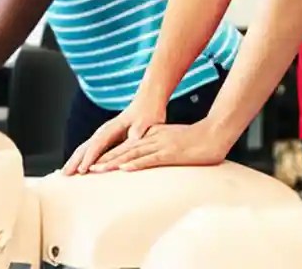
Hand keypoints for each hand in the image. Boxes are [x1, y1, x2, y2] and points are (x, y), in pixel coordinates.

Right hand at [63, 96, 165, 174]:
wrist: (148, 102)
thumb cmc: (148, 115)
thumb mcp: (144, 127)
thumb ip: (135, 137)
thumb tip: (130, 144)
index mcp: (112, 128)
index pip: (97, 144)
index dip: (89, 158)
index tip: (82, 170)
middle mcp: (104, 131)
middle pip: (85, 146)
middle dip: (74, 161)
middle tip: (64, 175)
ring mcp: (103, 134)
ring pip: (84, 148)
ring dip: (74, 160)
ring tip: (65, 173)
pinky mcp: (105, 138)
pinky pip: (89, 149)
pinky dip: (80, 158)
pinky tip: (78, 167)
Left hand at [87, 120, 231, 172]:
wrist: (216, 132)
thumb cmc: (199, 140)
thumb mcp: (175, 141)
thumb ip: (162, 147)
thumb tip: (153, 156)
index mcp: (153, 136)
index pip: (126, 146)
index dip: (108, 155)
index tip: (94, 163)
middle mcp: (152, 138)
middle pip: (123, 150)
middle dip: (103, 159)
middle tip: (86, 168)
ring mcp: (160, 144)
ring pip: (132, 154)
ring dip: (113, 162)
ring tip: (97, 169)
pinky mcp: (169, 152)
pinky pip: (149, 159)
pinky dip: (135, 164)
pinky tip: (123, 168)